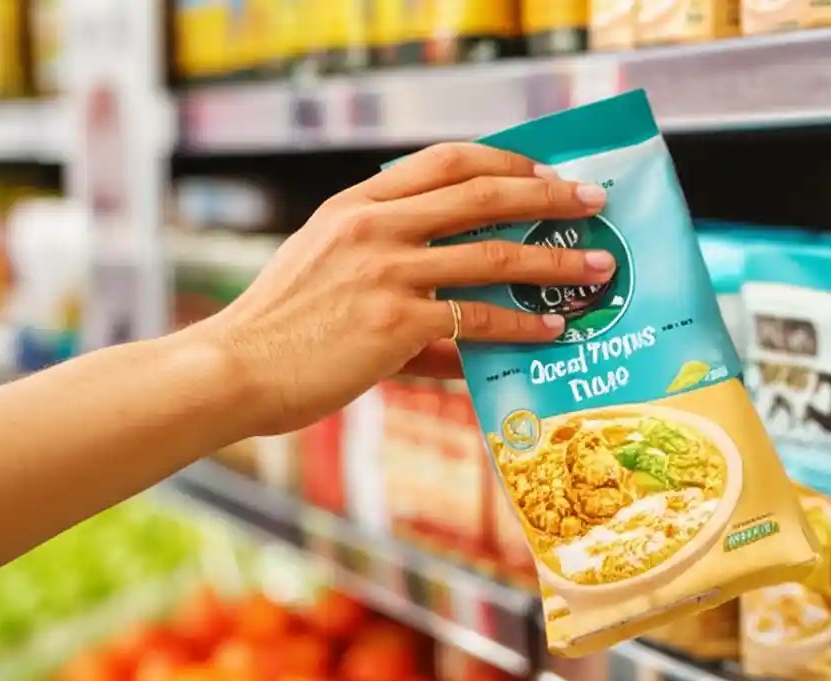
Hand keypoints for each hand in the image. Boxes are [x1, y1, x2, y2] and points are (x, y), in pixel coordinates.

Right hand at [197, 142, 612, 435]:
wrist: (232, 370)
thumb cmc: (277, 331)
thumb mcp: (323, 273)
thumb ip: (387, 273)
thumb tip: (461, 319)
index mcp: (355, 205)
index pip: (443, 161)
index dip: (503, 160)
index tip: (543, 170)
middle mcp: (373, 225)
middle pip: (482, 193)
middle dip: (549, 195)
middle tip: (593, 199)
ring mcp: (386, 271)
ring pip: (493, 254)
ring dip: (555, 261)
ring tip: (598, 267)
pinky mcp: (395, 322)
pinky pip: (479, 318)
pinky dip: (523, 324)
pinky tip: (552, 331)